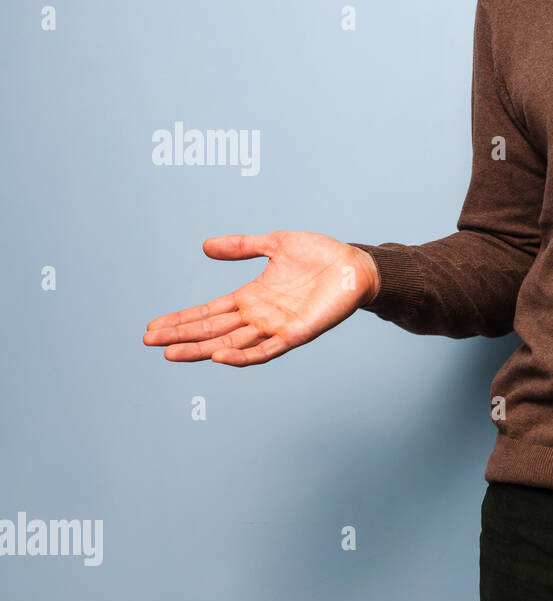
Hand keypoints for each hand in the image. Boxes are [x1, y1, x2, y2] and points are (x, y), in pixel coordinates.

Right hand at [142, 231, 378, 365]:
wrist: (355, 265)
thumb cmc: (320, 254)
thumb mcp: (274, 243)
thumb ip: (242, 246)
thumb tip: (205, 246)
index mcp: (251, 296)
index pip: (208, 311)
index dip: (182, 318)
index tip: (153, 326)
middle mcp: (259, 316)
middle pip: (212, 331)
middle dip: (181, 335)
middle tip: (149, 341)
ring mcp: (276, 327)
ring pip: (231, 344)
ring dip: (201, 350)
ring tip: (171, 352)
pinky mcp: (296, 334)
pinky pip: (265, 351)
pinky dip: (242, 357)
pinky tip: (219, 356)